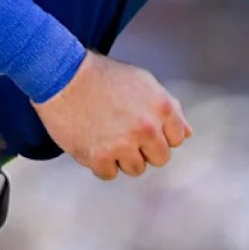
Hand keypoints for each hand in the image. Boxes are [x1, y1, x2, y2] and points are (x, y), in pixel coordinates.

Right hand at [33, 51, 191, 179]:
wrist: (62, 75)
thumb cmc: (101, 75)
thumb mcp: (142, 81)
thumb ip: (168, 108)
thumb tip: (187, 134)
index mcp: (161, 107)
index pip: (177, 138)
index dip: (159, 132)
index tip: (142, 124)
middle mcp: (147, 128)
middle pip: (159, 158)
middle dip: (143, 147)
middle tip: (123, 130)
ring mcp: (124, 145)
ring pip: (136, 169)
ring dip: (122, 156)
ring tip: (106, 134)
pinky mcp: (100, 157)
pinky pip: (109, 174)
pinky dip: (100, 162)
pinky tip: (92, 141)